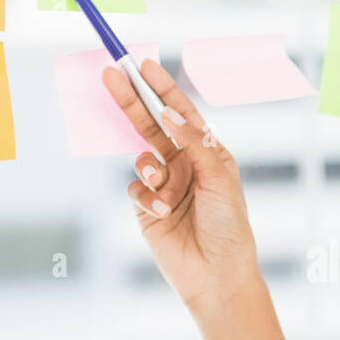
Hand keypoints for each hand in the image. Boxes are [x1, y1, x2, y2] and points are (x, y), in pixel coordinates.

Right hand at [102, 59, 261, 312]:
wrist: (217, 274)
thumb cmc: (229, 225)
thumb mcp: (218, 178)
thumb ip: (192, 144)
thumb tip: (168, 113)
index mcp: (207, 153)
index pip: (180, 114)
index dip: (161, 89)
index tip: (142, 65)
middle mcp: (184, 165)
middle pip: (151, 126)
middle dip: (132, 101)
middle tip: (111, 75)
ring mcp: (164, 186)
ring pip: (141, 159)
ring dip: (149, 169)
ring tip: (163, 185)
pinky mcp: (148, 208)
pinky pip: (135, 189)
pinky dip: (146, 197)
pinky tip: (163, 212)